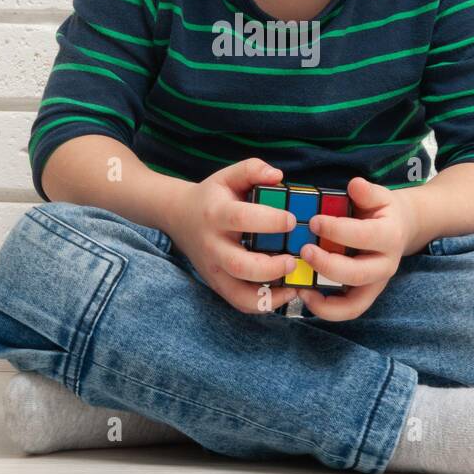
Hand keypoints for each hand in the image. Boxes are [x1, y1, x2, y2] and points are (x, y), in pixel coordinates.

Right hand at [167, 157, 298, 314]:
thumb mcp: (228, 176)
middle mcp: (213, 245)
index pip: (240, 218)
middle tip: (294, 259)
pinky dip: (264, 304)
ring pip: (239, 294)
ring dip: (270, 294)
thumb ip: (253, 169)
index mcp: (216, 213)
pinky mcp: (217, 285)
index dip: (269, 220)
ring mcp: (213, 269)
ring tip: (294, 284)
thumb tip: (278, 176)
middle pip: (239, 265)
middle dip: (271, 266)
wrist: (178, 216)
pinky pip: (240, 303)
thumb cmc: (212, 196)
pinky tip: (285, 292)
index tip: (292, 220)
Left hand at [293, 176, 405, 322]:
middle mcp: (386, 265)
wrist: (402, 229)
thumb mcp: (380, 196)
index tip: (313, 221)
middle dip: (327, 265)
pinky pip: (348, 311)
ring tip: (299, 285)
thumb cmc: (383, 211)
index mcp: (390, 236)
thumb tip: (355, 185)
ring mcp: (376, 284)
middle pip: (357, 274)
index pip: (363, 236)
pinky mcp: (366, 295)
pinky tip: (306, 294)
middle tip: (303, 251)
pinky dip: (327, 310)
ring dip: (324, 299)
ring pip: (353, 303)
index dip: (337, 230)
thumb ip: (367, 192)